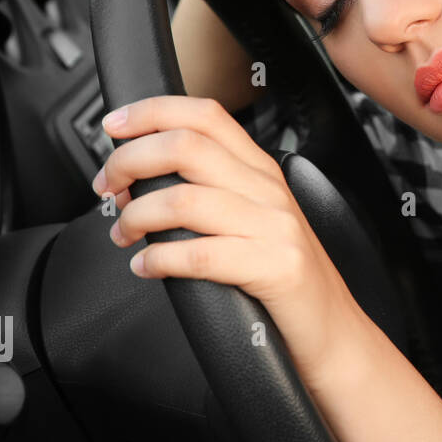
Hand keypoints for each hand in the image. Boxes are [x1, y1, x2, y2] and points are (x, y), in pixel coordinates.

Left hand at [90, 94, 366, 390]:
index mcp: (261, 171)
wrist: (334, 329)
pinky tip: (145, 267)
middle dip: (129, 161)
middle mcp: (268, 190)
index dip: (153, 112)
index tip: (115, 125)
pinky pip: (199, 254)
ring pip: (184, 199)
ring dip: (135, 216)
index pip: (205, 116)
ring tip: (122, 234)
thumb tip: (143, 179)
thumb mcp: (254, 219)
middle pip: (186, 147)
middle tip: (107, 187)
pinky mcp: (275, 266)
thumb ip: (213, 191)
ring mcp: (275, 226)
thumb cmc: (284, 278)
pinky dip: (158, 259)